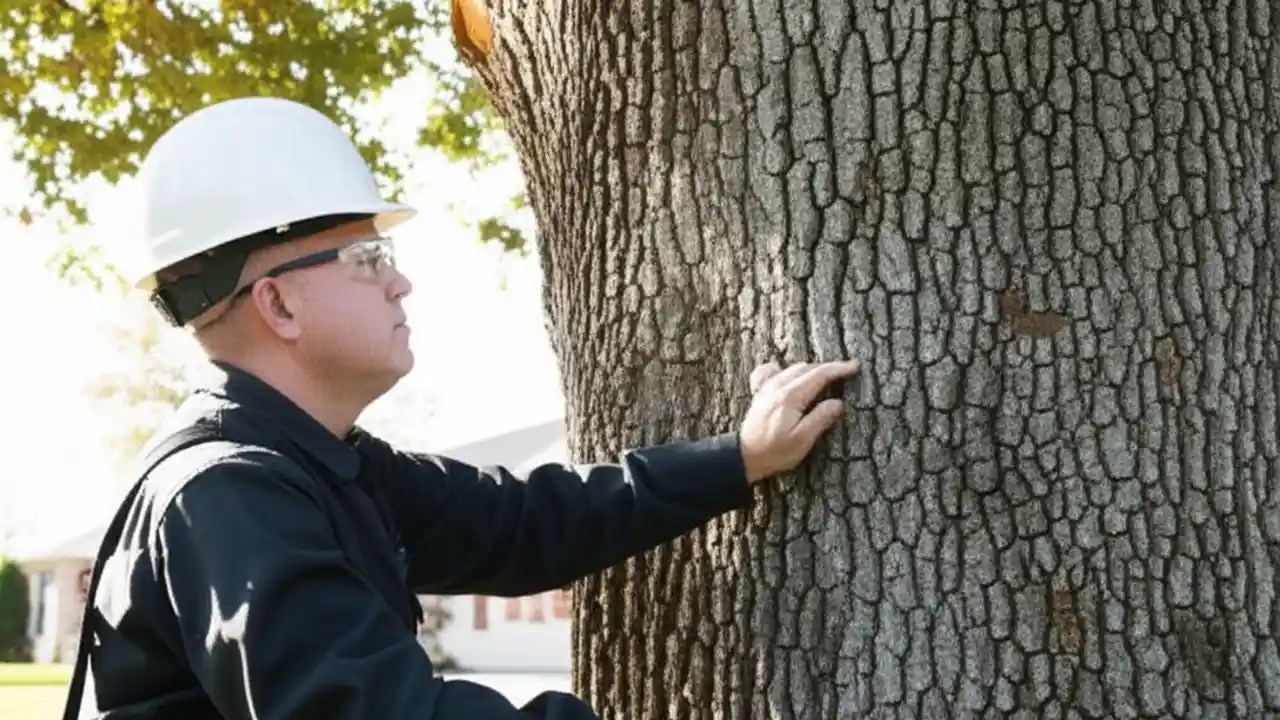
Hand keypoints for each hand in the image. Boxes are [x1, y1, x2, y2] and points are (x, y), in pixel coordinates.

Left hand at [739, 359, 858, 483]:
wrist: (744, 456)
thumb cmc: (774, 452)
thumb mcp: (802, 440)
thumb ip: (820, 419)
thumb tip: (838, 403)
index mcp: (790, 397)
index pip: (819, 375)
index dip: (838, 369)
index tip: (854, 367)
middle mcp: (777, 386)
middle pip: (807, 368)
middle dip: (828, 368)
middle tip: (845, 373)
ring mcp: (767, 388)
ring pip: (793, 368)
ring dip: (812, 369)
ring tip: (827, 377)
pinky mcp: (761, 393)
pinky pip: (775, 371)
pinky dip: (788, 370)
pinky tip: (793, 376)